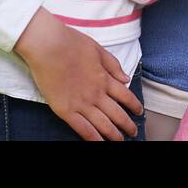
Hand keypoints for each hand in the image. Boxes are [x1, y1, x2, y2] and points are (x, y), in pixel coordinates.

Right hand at [13, 7, 141, 140]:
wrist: (48, 47)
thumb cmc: (71, 43)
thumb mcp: (98, 49)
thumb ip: (113, 66)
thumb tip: (126, 79)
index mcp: (105, 78)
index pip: (126, 96)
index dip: (134, 106)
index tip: (139, 112)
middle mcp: (97, 94)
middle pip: (117, 114)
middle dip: (127, 126)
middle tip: (133, 132)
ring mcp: (81, 103)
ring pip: (103, 125)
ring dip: (114, 135)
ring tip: (120, 141)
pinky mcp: (65, 110)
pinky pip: (83, 129)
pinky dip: (93, 139)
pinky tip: (100, 144)